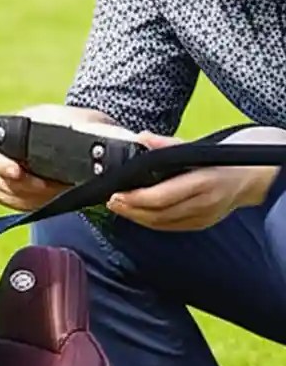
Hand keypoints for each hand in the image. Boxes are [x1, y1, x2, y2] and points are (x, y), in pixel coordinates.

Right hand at [0, 108, 136, 210]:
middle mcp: (5, 145)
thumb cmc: (88, 126)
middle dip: (18, 185)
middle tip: (44, 188)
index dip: (0, 163)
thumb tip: (126, 142)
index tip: (19, 172)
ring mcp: (5, 164)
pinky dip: (21, 203)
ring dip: (21, 196)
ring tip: (49, 194)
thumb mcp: (94, 124)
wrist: (87, 135)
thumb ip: (102, 132)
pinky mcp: (9, 182)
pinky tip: (42, 200)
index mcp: (16, 125)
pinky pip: (5, 198)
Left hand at [106, 131, 277, 230]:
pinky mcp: (201, 224)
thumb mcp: (197, 147)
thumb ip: (167, 145)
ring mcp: (203, 216)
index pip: (161, 197)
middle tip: (111, 200)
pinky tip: (137, 214)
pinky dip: (151, 221)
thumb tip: (141, 138)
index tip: (116, 193)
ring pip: (162, 223)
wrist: (255, 177)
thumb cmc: (225, 159)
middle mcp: (203, 203)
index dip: (135, 198)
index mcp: (203, 182)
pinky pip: (170, 227)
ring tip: (119, 207)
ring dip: (136, 217)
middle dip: (130, 209)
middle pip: (158, 213)